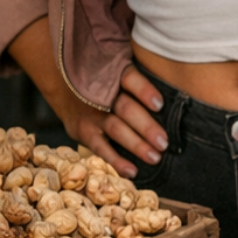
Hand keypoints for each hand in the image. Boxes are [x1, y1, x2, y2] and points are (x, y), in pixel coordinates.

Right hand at [69, 63, 166, 178]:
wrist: (62, 82)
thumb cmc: (105, 77)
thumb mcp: (117, 67)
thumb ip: (139, 75)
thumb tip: (175, 83)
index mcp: (113, 73)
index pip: (129, 80)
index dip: (144, 91)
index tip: (159, 104)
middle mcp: (100, 94)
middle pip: (125, 109)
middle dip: (145, 126)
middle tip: (164, 142)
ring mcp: (90, 114)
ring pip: (115, 129)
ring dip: (136, 145)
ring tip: (155, 157)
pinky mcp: (82, 131)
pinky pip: (100, 148)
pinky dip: (116, 160)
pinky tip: (133, 171)